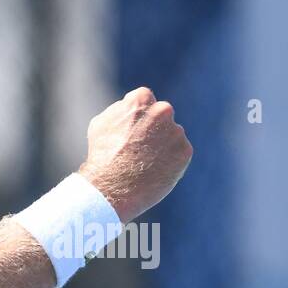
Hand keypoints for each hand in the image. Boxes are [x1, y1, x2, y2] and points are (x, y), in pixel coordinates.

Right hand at [78, 86, 192, 224]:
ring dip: (163, 145)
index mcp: (142, 99)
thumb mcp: (102, 123)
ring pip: (172, 135)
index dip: (138, 118)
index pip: (146, 100)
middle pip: (162, 116)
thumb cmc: (102, 155)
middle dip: (154, 128)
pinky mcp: (185, 151)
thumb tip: (131, 105)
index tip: (132, 132)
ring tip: (145, 163)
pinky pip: (179, 153)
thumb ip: (121, 109)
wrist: (113, 188)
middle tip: (141, 148)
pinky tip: (155, 171)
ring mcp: (176, 131)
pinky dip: (171, 161)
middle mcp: (162, 111)